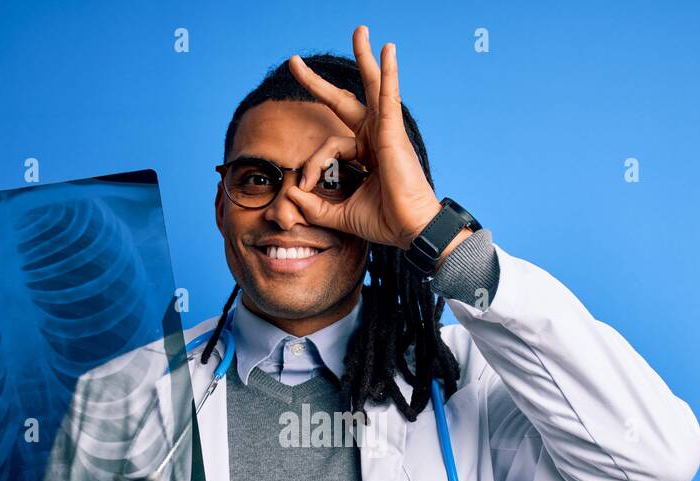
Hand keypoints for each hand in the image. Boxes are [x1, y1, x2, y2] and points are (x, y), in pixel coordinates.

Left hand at [286, 25, 445, 250]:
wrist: (409, 230)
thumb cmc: (384, 221)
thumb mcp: (340, 213)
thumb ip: (315, 206)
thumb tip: (290, 195)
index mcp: (365, 153)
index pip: (329, 145)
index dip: (313, 164)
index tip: (305, 185)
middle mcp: (374, 137)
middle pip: (347, 100)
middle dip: (320, 82)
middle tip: (295, 61)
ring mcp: (385, 132)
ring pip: (371, 89)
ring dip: (366, 58)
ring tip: (361, 31)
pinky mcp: (393, 134)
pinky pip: (388, 98)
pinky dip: (389, 74)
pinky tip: (388, 51)